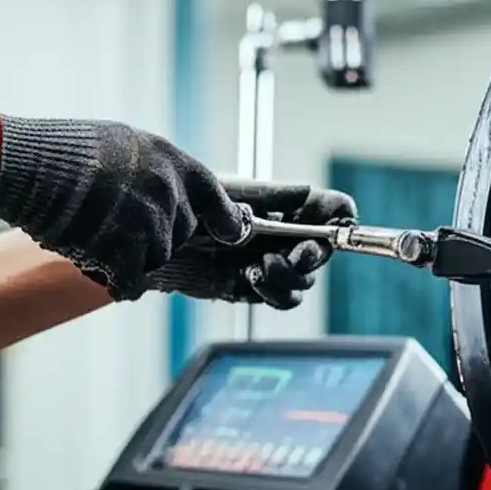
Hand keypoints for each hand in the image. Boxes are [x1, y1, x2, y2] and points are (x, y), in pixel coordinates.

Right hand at [0, 115, 244, 298]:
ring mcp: (149, 225)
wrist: (28, 165)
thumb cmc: (64, 151)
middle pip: (180, 234)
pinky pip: (131, 281)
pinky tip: (93, 262)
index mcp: (171, 162)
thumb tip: (172, 193)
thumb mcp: (123, 145)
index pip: (214, 198)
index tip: (231, 232)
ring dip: (130, 255)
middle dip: (155, 235)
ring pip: (155, 258)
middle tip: (116, 222)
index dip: (224, 219)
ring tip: (94, 231)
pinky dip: (115, 280)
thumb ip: (155, 170)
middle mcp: (168, 193)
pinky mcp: (126, 254)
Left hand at [143, 180, 357, 308]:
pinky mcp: (253, 287)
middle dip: (313, 255)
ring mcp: (270, 262)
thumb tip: (306, 191)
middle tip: (295, 255)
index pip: (331, 211)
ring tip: (259, 266)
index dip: (339, 220)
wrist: (151, 240)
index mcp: (284, 204)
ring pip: (305, 279)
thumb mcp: (226, 191)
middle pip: (324, 250)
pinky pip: (283, 298)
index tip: (334, 228)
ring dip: (289, 276)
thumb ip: (267, 195)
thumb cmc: (185, 203)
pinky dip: (274, 293)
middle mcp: (283, 234)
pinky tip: (250, 279)